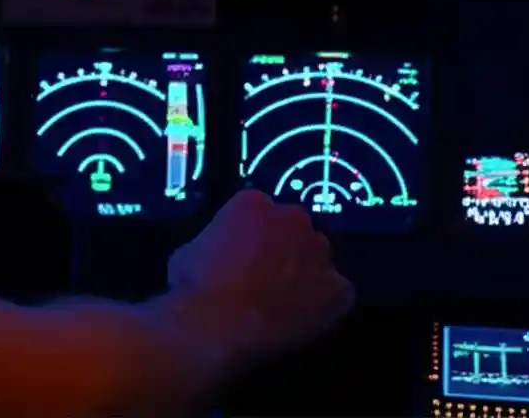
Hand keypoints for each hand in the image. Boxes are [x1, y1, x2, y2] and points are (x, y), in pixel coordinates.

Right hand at [165, 189, 353, 364]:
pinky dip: (325, 304)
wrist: (215, 324)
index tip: (244, 255)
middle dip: (284, 248)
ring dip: (306, 273)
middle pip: (295, 229)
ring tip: (283, 302)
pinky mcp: (338, 289)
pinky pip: (337, 293)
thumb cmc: (193, 286)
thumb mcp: (190, 249)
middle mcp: (293, 218)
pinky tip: (303, 319)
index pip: (260, 211)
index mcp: (254, 203)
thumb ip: (215, 242)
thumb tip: (219, 254)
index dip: (252, 235)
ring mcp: (319, 252)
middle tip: (264, 277)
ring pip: (318, 259)